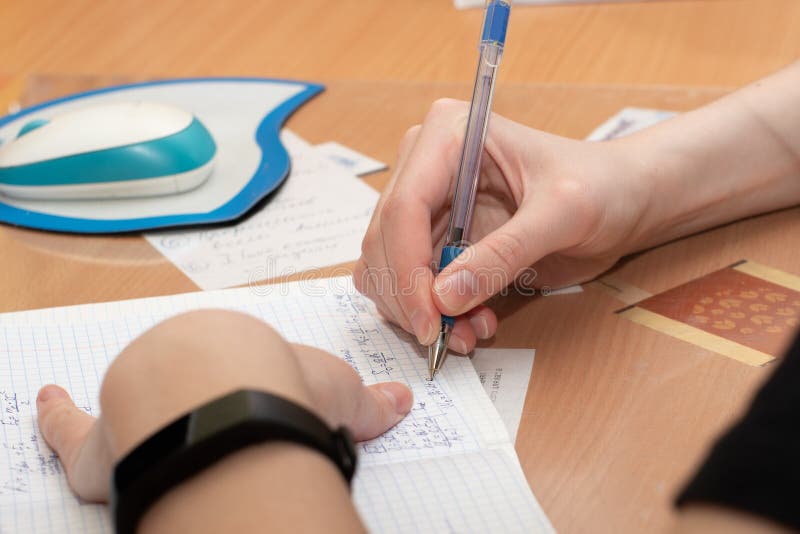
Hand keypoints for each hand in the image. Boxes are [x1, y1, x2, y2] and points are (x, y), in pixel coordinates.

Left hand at [36, 310, 412, 502]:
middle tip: (215, 413)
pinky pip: (69, 430)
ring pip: (129, 396)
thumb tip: (402, 400)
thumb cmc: (279, 391)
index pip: (240, 362)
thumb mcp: (335, 394)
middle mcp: (179, 364)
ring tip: (143, 410)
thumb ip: (368, 402)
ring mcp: (138, 401)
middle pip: (183, 379)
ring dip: (134, 401)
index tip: (262, 394)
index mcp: (232, 349)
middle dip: (198, 393)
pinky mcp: (104, 446)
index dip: (253, 381)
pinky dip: (54, 417)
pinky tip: (43, 400)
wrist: (228, 403)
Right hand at [355, 98, 646, 352]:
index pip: (403, 206)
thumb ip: (503, 254)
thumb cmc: (601, 186)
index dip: (407, 268)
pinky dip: (431, 312)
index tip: (430, 319)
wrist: (621, 199)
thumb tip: (444, 298)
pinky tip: (471, 322)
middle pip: (385, 241)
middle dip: (411, 297)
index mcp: (449, 136)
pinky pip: (411, 283)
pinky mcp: (437, 237)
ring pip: (388, 267)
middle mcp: (426, 165)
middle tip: (447, 337)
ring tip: (469, 332)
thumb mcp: (561, 214)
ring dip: (420, 310)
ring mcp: (429, 204)